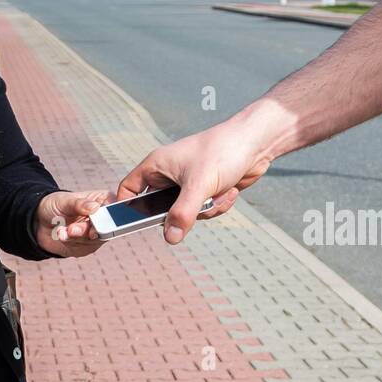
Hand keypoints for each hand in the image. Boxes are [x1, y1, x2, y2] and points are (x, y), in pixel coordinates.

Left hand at [34, 190, 109, 257]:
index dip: (108, 217)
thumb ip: (79, 204)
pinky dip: (70, 242)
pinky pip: (83, 248)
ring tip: (60, 231)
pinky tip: (61, 234)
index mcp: (103, 201)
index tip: (95, 221)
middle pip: (106, 228)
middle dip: (87, 230)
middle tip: (72, 229)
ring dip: (75, 236)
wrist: (39, 223)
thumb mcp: (64, 201)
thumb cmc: (54, 205)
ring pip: (94, 240)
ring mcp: (97, 233)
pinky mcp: (88, 247)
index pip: (114, 209)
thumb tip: (94, 207)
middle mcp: (104, 218)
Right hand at [116, 115, 274, 244]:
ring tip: (219, 192)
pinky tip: (229, 191)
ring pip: (183, 215)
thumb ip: (182, 213)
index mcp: (156, 166)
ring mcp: (186, 185)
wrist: (257, 142)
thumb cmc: (223, 151)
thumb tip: (170, 238)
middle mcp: (168, 176)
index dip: (124, 207)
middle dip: (179, 214)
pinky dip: (216, 206)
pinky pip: (202, 212)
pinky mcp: (204, 192)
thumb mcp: (199, 185)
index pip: (127, 190)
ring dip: (204, 210)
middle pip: (158, 209)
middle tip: (193, 209)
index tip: (131, 224)